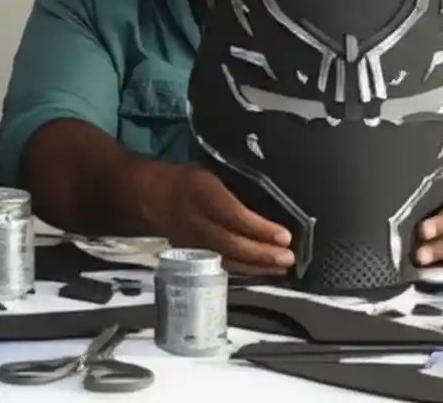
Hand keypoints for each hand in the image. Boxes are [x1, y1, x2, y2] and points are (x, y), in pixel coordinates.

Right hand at [156, 166, 294, 275]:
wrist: (154, 198)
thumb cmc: (191, 181)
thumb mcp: (211, 171)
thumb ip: (236, 184)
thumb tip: (274, 198)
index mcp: (202, 192)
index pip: (234, 215)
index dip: (260, 228)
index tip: (284, 235)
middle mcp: (196, 221)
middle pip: (231, 242)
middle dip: (262, 253)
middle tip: (288, 257)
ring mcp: (193, 242)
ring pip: (227, 259)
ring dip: (257, 266)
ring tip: (282, 267)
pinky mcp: (194, 256)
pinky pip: (222, 266)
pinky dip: (244, 271)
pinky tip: (264, 271)